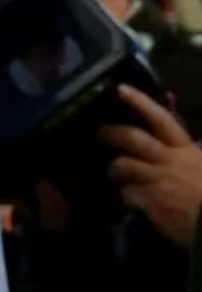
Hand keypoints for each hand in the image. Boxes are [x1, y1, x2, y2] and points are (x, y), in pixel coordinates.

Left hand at [99, 83, 201, 249]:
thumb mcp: (201, 167)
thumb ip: (183, 157)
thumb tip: (166, 151)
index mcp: (187, 151)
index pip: (162, 119)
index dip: (140, 102)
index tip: (120, 89)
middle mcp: (171, 161)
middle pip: (133, 138)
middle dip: (111, 133)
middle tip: (100, 134)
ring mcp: (158, 179)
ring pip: (123, 165)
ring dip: (115, 170)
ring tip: (115, 175)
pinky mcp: (150, 200)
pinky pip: (127, 193)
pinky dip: (127, 197)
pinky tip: (131, 202)